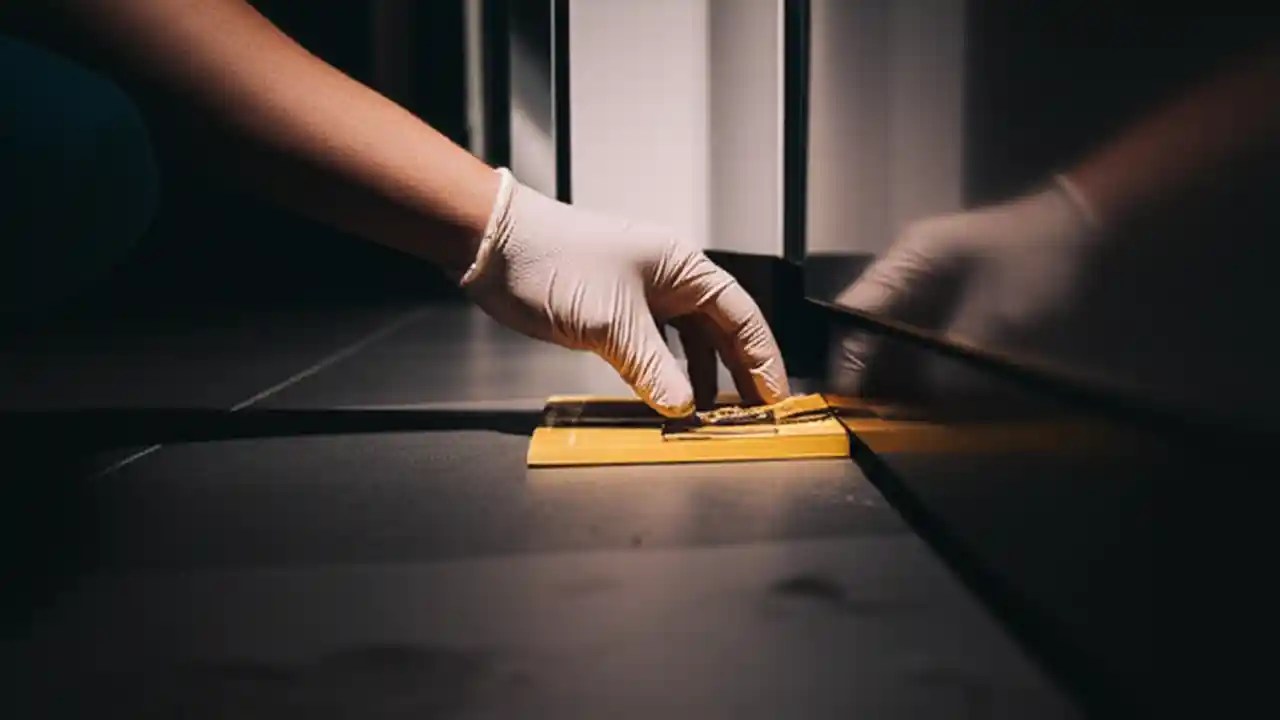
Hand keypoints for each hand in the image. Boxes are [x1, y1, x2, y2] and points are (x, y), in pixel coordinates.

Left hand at [461, 169, 789, 416]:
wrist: (494, 249)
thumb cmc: (553, 262)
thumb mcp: (611, 323)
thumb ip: (652, 368)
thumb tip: (683, 409)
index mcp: (681, 267)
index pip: (740, 315)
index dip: (763, 356)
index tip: (776, 394)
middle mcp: (667, 280)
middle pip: (719, 330)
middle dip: (738, 371)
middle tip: (754, 412)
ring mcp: (639, 297)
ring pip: (686, 342)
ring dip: (700, 377)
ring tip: (712, 414)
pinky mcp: (612, 315)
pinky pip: (652, 350)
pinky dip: (663, 375)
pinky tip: (666, 398)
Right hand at [830, 176, 1099, 398]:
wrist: (1078, 228)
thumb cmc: (1040, 261)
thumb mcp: (1005, 315)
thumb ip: (960, 356)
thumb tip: (928, 399)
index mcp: (910, 259)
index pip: (855, 310)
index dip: (847, 356)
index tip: (848, 396)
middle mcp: (907, 271)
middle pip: (864, 326)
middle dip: (865, 369)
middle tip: (870, 411)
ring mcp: (924, 285)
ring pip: (887, 336)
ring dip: (889, 371)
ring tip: (893, 410)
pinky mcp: (944, 301)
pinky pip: (914, 339)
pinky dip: (914, 367)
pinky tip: (921, 395)